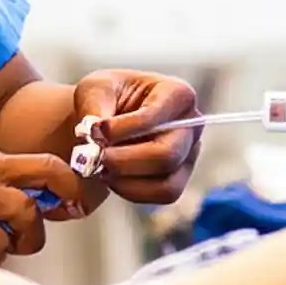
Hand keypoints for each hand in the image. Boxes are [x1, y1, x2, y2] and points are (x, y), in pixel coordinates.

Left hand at [73, 70, 201, 204]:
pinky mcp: (179, 179)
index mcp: (177, 93)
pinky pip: (162, 195)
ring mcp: (188, 154)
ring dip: (126, 180)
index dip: (124, 128)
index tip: (95, 131)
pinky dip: (131, 191)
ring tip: (100, 167)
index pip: (155, 116)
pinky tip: (110, 177)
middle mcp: (191, 124)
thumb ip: (94, 106)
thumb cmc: (106, 99)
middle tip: (95, 157)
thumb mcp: (95, 89)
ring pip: (167, 182)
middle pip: (167, 155)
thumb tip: (94, 131)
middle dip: (125, 160)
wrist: (106, 122)